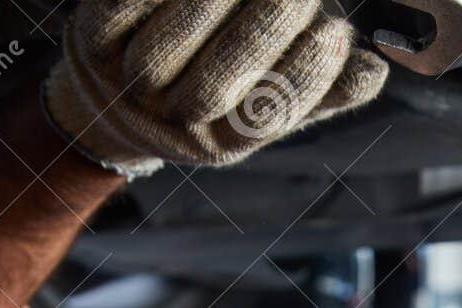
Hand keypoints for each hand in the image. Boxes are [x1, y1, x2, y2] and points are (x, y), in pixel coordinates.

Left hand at [45, 0, 387, 177]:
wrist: (116, 95)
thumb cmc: (217, 89)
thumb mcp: (268, 99)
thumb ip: (320, 88)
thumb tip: (372, 69)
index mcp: (223, 140)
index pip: (265, 117)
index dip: (300, 77)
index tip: (334, 31)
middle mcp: (170, 124)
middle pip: (213, 86)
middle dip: (261, 30)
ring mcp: (124, 85)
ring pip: (163, 51)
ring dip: (211, 3)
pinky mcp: (89, 39)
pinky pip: (125, 9)